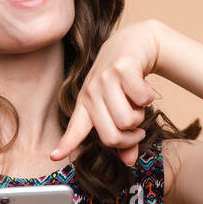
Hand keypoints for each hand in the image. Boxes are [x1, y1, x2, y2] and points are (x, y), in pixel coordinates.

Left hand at [51, 20, 162, 167]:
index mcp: (86, 104)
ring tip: (138, 102)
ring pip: (127, 120)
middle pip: (111, 136)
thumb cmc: (125, 81)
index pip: (74, 129)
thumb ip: (125, 136)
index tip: (53, 156)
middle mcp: (91, 92)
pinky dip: (149, 97)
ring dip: (141, 115)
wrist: (135, 42)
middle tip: (138, 130)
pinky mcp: (122, 68)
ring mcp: (105, 79)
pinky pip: (142, 100)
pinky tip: (144, 85)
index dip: (66, 144)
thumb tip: (130, 161)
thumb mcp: (120, 106)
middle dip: (130, 138)